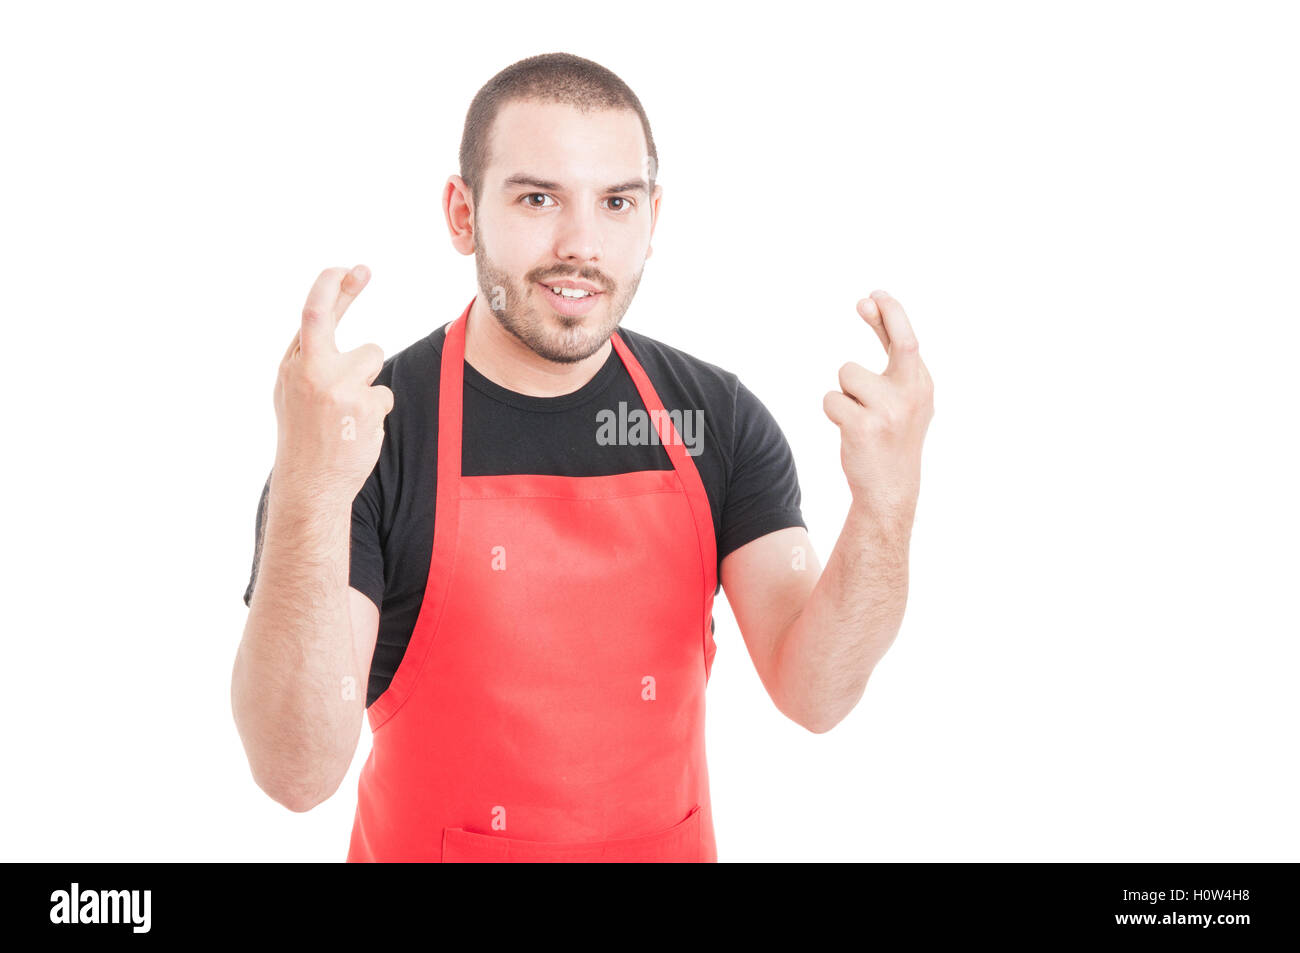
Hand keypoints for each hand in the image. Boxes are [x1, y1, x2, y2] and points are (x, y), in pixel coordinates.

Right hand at [271, 265, 393, 503]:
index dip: (328, 287)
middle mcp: (309, 371)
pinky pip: (383, 393)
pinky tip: (358, 429)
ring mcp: (337, 387)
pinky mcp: (364, 405)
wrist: (310, 482)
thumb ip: (309, 356)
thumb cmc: (306, 434)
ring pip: (372, 356)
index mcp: (292, 367)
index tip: (343, 269)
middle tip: (361, 268)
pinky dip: (375, 409)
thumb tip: (323, 314)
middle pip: (324, 315)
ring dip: (369, 378)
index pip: (309, 315)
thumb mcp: (294, 391)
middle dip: (342, 288)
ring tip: (350, 410)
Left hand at [823, 290, 933, 522]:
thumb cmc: (890, 440)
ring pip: (847, 375)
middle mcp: (912, 395)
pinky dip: (834, 412)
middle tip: (866, 300)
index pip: (907, 341)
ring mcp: (889, 411)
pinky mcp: (864, 426)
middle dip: (887, 315)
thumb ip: (889, 363)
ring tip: (859, 418)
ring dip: (844, 393)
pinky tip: (850, 432)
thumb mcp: (901, 401)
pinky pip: (832, 399)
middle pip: (901, 342)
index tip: (874, 296)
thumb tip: (871, 308)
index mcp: (922, 386)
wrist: (890, 491)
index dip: (891, 314)